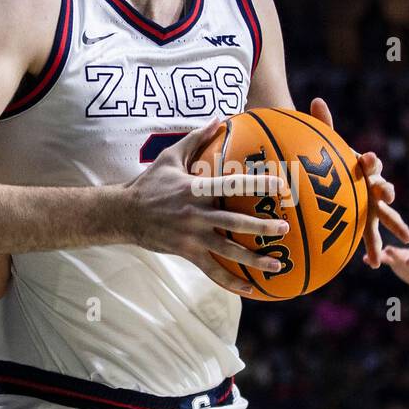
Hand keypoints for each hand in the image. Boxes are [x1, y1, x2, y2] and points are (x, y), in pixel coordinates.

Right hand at [126, 118, 292, 295]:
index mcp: (195, 189)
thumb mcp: (170, 157)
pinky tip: (251, 289)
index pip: (231, 185)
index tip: (280, 184)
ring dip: (254, 259)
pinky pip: (212, 270)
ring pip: (227, 251)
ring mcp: (191, 237)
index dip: (256, 184)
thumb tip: (219, 119)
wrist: (123, 214)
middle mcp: (195, 214)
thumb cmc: (150, 183)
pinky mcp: (186, 253)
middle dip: (261, 227)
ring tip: (278, 264)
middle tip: (285, 228)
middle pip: (234, 222)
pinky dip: (231, 281)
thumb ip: (196, 139)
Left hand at [308, 97, 408, 267]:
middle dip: (387, 192)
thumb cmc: (335, 163)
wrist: (336, 182)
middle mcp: (372, 188)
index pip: (371, 164)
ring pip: (382, 218)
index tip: (365, 158)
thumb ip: (325, 125)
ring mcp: (370, 208)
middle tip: (388, 194)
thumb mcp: (328, 146)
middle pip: (383, 191)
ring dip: (392, 229)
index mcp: (365, 170)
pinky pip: (369, 237)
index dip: (369, 161)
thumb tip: (316, 100)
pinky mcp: (364, 223)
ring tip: (403, 240)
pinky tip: (375, 264)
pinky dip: (374, 249)